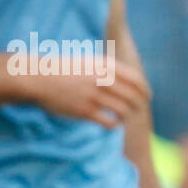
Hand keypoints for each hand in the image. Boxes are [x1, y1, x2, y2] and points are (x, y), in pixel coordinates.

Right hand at [23, 59, 149, 128]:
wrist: (40, 78)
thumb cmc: (66, 70)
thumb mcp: (90, 62)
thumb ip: (109, 69)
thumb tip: (129, 81)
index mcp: (105, 65)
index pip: (136, 79)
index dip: (145, 90)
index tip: (147, 97)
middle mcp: (102, 79)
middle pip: (133, 96)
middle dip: (139, 105)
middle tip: (138, 110)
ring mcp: (94, 96)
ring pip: (123, 110)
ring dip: (126, 116)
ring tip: (122, 117)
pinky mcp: (85, 111)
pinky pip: (109, 121)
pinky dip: (114, 125)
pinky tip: (111, 124)